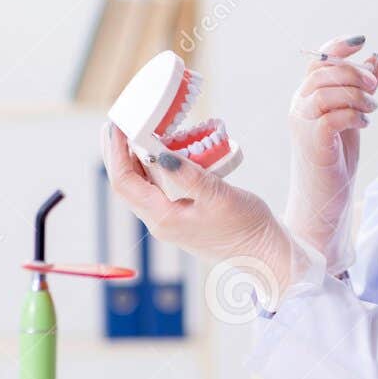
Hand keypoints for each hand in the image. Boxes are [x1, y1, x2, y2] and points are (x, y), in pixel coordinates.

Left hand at [101, 123, 304, 302]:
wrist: (264, 253)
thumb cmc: (247, 226)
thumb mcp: (219, 195)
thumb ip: (189, 175)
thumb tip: (161, 155)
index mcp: (164, 219)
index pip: (125, 183)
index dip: (116, 153)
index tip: (116, 126)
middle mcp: (161, 222)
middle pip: (125, 186)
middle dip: (116, 155)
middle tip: (113, 124)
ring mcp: (170, 221)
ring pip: (139, 188)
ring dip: (131, 161)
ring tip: (129, 134)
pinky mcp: (182, 217)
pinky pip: (156, 190)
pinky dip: (150, 169)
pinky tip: (157, 153)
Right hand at [284, 35, 377, 271]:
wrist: (324, 204)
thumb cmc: (336, 162)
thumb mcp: (353, 117)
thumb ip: (361, 90)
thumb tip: (376, 58)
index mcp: (306, 97)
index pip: (318, 60)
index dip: (338, 47)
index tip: (362, 42)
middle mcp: (298, 106)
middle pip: (324, 70)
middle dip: (355, 73)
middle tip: (375, 89)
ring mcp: (301, 124)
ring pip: (328, 91)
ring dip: (357, 95)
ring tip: (370, 110)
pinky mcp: (312, 142)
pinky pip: (332, 115)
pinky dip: (353, 114)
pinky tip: (363, 123)